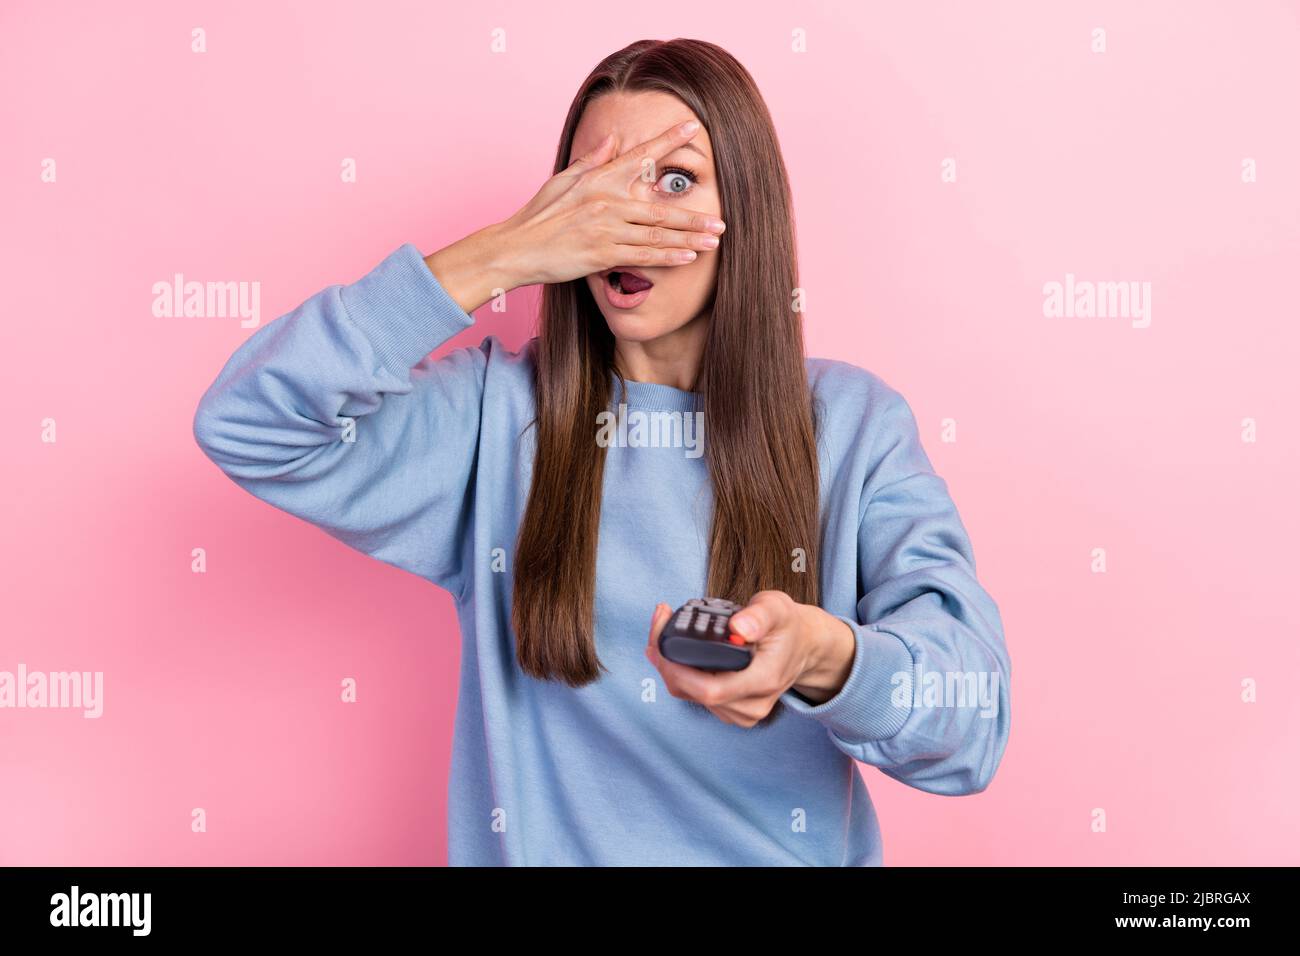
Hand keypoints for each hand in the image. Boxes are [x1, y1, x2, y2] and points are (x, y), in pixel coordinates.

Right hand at [500, 119, 726, 284]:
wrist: (517, 247)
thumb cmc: (538, 215)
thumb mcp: (562, 180)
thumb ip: (592, 161)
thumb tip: (612, 138)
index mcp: (600, 180)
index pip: (640, 155)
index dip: (668, 140)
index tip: (692, 128)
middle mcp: (607, 201)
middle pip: (660, 208)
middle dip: (694, 214)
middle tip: (722, 219)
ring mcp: (606, 229)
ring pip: (657, 235)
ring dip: (689, 238)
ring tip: (714, 240)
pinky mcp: (601, 254)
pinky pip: (642, 256)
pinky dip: (667, 257)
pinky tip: (688, 257)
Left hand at [645, 591, 856, 727]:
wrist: (802, 646)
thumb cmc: (787, 627)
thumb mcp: (778, 609)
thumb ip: (759, 616)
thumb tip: (739, 628)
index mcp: (762, 682)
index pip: (709, 689)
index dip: (677, 665)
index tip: (663, 632)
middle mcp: (751, 704)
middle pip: (690, 692)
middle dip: (665, 658)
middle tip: (659, 622)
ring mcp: (740, 712)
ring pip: (687, 694)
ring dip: (668, 663)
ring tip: (664, 630)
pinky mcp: (731, 710)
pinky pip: (693, 695)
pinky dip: (679, 672)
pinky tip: (675, 650)